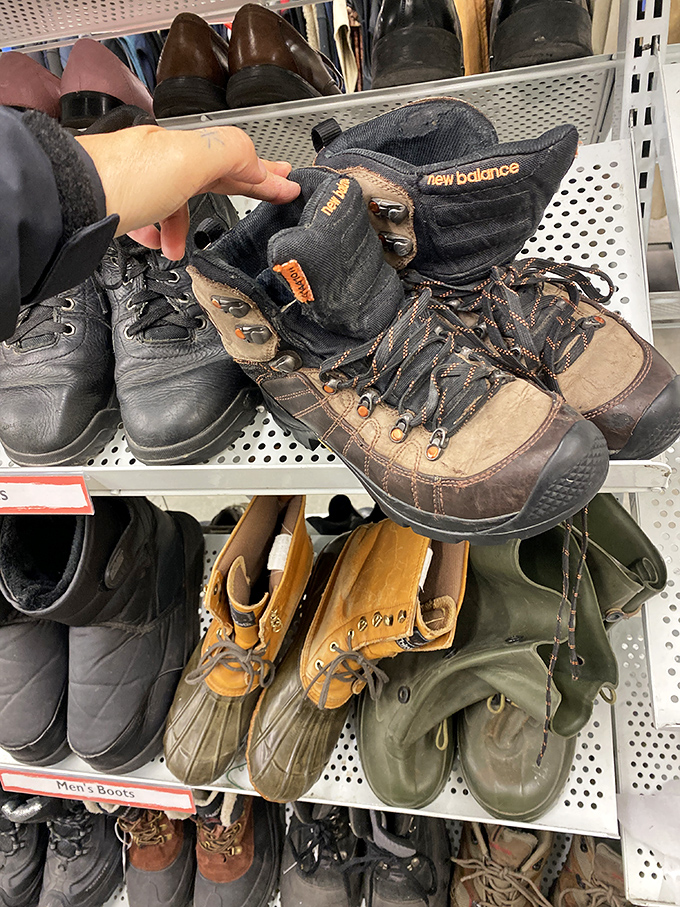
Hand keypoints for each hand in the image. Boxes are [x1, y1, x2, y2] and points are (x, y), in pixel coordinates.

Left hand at [76, 124, 299, 259]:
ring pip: (177, 203)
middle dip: (240, 190)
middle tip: (269, 196)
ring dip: (183, 228)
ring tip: (178, 248)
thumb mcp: (189, 160)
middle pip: (212, 177)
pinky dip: (156, 232)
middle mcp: (162, 161)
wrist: (70, 200)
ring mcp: (139, 182)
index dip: (267, 175)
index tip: (290, 186)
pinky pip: (148, 218)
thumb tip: (258, 164)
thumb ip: (229, 154)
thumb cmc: (122, 181)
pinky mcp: (120, 204)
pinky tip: (153, 242)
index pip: (237, 159)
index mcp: (184, 148)